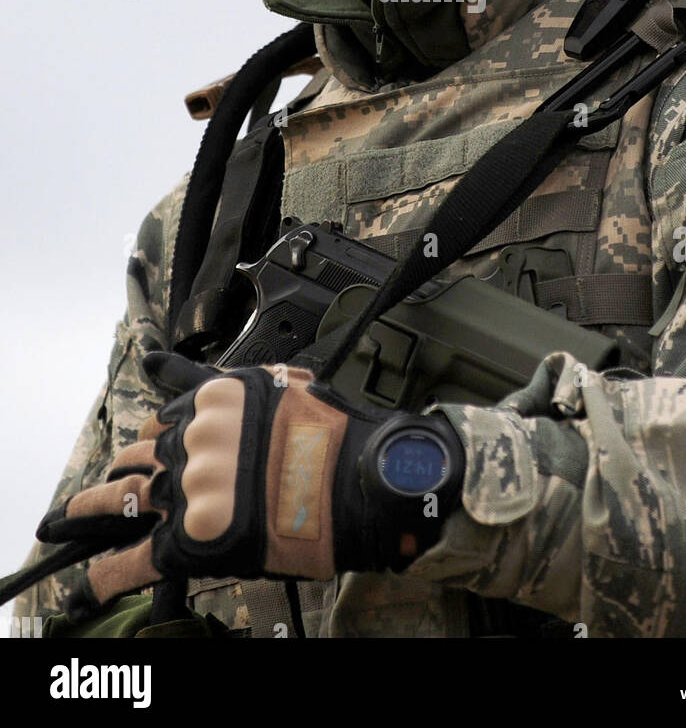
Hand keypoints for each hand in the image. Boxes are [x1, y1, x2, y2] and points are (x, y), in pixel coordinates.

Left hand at [36, 352, 352, 622]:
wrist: (363, 482)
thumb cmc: (329, 434)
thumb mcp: (272, 384)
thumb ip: (208, 379)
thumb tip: (152, 360)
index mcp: (211, 401)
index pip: (163, 421)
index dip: (158, 440)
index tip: (153, 451)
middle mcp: (195, 441)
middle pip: (138, 457)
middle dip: (123, 470)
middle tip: (107, 482)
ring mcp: (191, 490)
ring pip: (123, 499)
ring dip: (89, 509)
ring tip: (66, 521)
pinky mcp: (196, 539)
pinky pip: (136, 559)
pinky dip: (107, 574)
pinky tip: (89, 581)